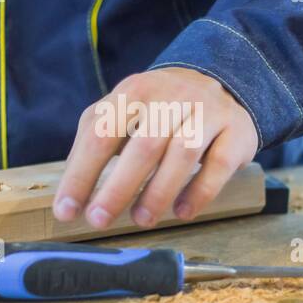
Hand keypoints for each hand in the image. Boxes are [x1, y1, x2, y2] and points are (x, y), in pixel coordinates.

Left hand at [53, 67, 259, 228]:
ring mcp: (207, 112)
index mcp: (135, 91)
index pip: (101, 133)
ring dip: (158, 192)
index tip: (66, 210)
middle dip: (118, 188)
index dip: (81, 174)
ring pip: (183, 154)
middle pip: (144, 146)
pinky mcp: (236, 131)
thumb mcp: (123, 111)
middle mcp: (172, 97)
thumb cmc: (158, 108)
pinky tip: (182, 211)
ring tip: (141, 219)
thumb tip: (71, 190)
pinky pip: (218, 165)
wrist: (218, 83)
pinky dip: (199, 193)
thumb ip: (94, 140)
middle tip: (99, 220)